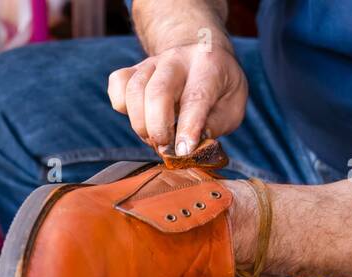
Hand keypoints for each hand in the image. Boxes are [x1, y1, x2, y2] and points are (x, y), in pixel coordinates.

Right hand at [107, 42, 247, 156]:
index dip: (188, 128)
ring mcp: (152, 62)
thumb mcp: (233, 104)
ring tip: (156, 137)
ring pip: (134, 91)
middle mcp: (177, 59)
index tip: (183, 151)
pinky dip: (123, 107)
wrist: (199, 49)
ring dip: (141, 124)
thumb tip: (192, 146)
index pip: (195, 98)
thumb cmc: (219, 85)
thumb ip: (216, 125)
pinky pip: (118, 85)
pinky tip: (140, 116)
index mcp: (209, 65)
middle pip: (157, 92)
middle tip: (166, 148)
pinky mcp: (132, 68)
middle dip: (158, 128)